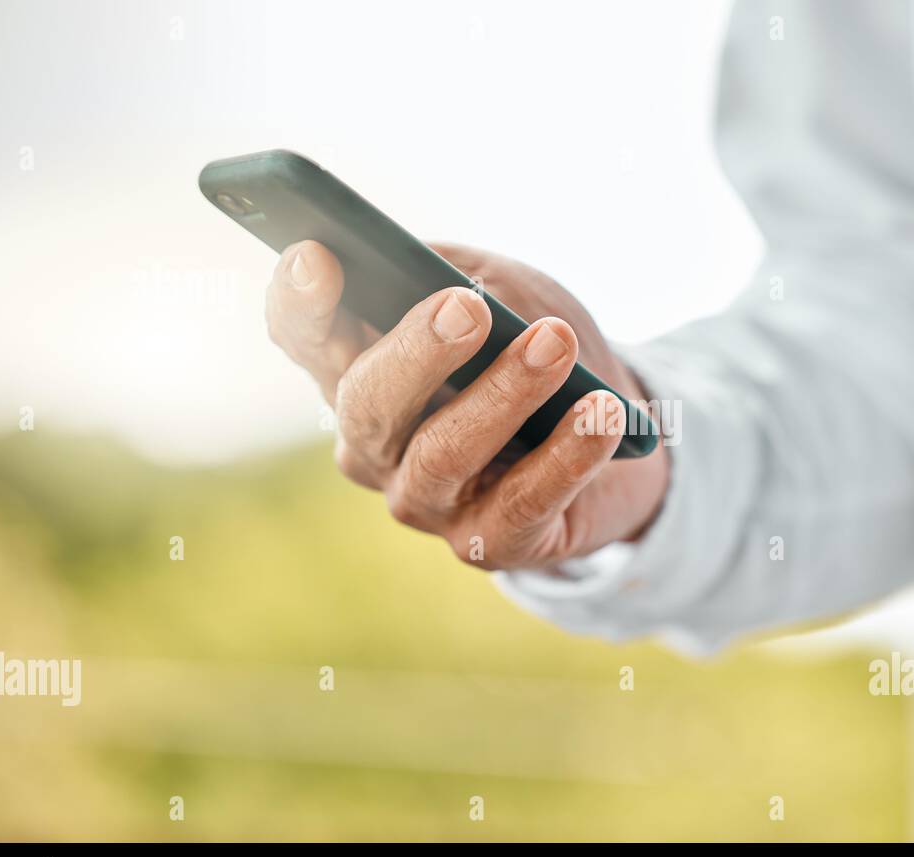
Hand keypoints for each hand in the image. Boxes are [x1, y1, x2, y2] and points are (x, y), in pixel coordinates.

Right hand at [264, 240, 669, 569]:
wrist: (611, 423)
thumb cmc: (536, 343)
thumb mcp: (505, 289)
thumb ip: (468, 276)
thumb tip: (457, 286)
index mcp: (360, 370)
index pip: (306, 338)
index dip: (301, 303)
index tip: (318, 256)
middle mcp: (375, 445)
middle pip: (368, 402)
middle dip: (416, 352)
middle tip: (468, 307)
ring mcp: (425, 501)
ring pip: (445, 454)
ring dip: (505, 394)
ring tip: (556, 343)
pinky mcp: (488, 544)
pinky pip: (522, 503)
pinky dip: (566, 456)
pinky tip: (601, 413)